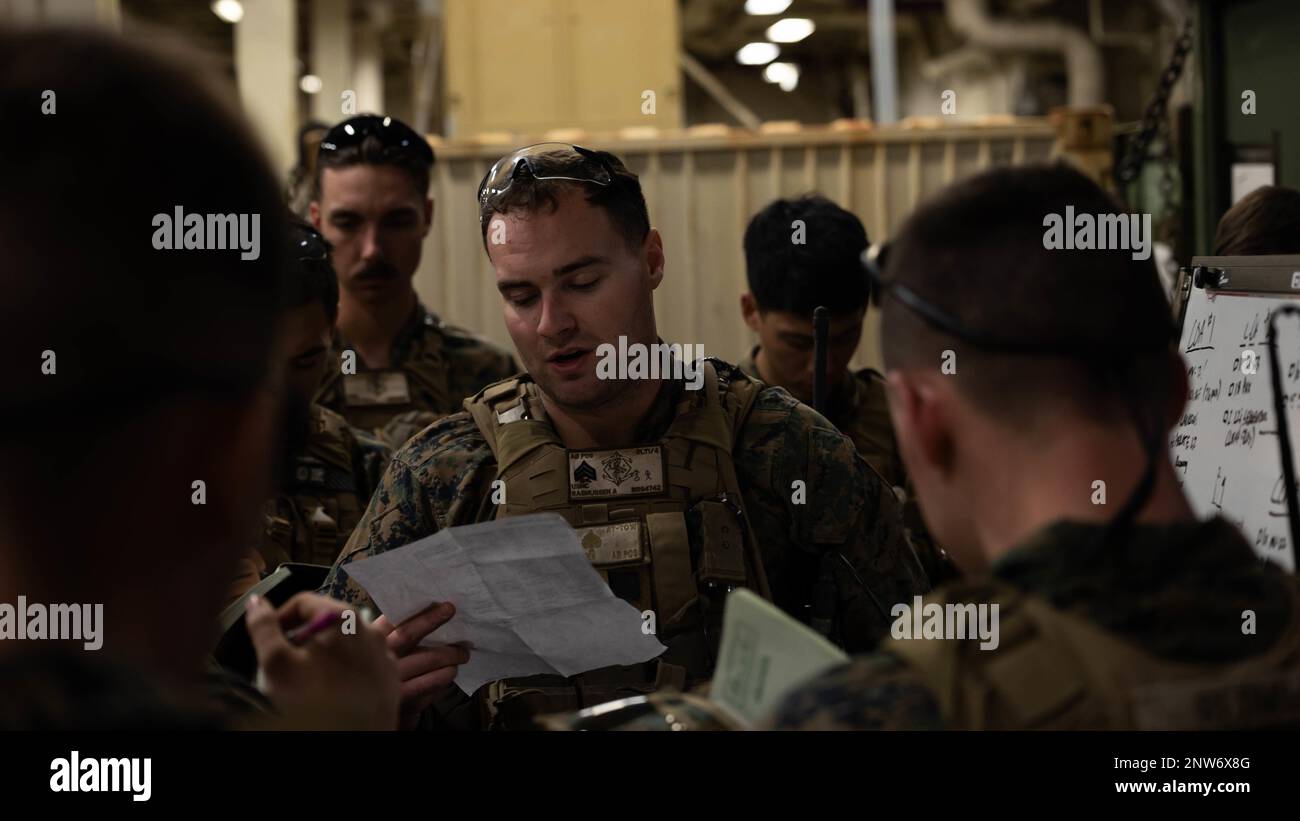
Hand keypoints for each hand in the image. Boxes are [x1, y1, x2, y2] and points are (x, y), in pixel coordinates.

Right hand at [245, 592, 398, 729]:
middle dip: (302, 638)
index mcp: (342, 616)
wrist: (352, 737)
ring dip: (323, 654)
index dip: (280, 618)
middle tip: (286, 662)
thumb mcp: (276, 663)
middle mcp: (369, 628)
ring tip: (307, 679)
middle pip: (326, 622)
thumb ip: (263, 627)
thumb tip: (256, 602)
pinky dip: (344, 669)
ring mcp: (382, 652)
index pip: (304, 602)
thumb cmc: (314, 700)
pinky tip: (331, 689)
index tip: (270, 639)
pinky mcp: (388, 675)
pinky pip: (361, 662)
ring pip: (345, 642)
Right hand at [372, 602, 469, 729]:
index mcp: (372, 640)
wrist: (374, 708)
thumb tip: (436, 610)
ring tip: (462, 654)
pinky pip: (430, 684)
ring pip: (427, 660)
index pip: (393, 620)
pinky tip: (450, 673)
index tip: (445, 606)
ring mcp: (387, 679)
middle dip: (433, 622)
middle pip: (408, 634)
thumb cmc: (386, 670)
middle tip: (454, 617)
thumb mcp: (385, 649)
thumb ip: (399, 632)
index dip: (420, 613)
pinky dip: (444, 677)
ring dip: (450, 655)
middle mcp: (377, 657)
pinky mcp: (401, 699)